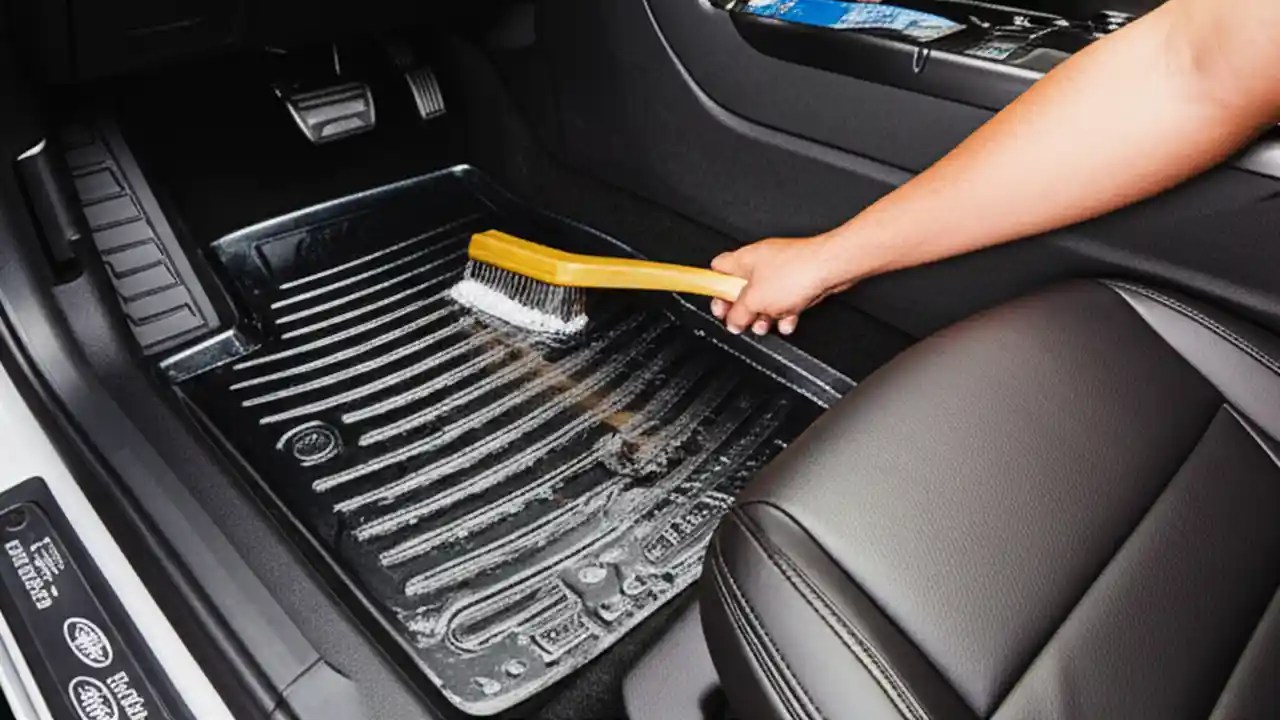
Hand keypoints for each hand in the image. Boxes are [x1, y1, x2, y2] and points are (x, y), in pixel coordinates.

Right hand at [709, 235, 854, 335]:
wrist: (830, 268)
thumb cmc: (795, 272)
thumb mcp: (754, 301)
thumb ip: (738, 314)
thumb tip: (732, 322)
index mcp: (742, 259)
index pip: (716, 271)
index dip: (714, 291)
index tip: (719, 308)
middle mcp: (760, 262)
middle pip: (741, 290)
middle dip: (744, 311)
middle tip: (745, 321)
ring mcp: (780, 271)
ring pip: (765, 299)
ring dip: (765, 316)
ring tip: (767, 325)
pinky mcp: (798, 279)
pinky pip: (785, 300)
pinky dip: (785, 313)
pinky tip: (789, 321)